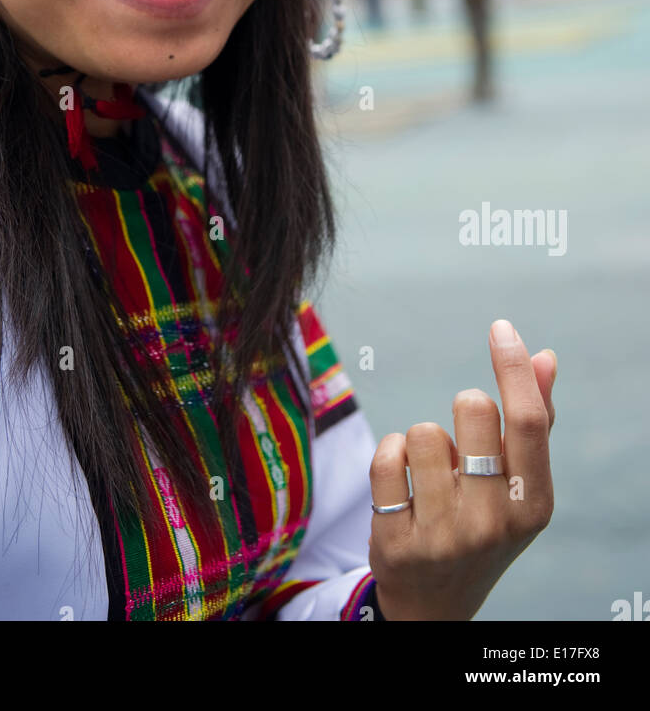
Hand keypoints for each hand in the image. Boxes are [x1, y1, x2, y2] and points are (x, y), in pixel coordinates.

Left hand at [367, 320, 555, 620]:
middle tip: (462, 445)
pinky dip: (390, 456)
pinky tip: (400, 485)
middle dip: (463, 409)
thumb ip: (533, 422)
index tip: (500, 328)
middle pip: (473, 410)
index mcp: (533, 505)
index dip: (514, 366)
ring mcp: (444, 536)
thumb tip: (544, 356)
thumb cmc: (484, 524)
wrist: (434, 601)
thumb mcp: (518, 486)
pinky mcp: (397, 541)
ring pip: (423, 431)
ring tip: (430, 476)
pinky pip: (386, 456)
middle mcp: (494, 523)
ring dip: (422, 441)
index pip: (529, 421)